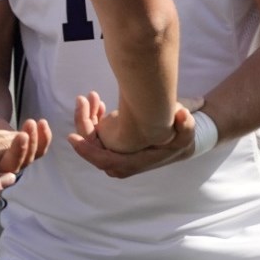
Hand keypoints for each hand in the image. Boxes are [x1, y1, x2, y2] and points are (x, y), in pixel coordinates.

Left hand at [67, 93, 195, 177]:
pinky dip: (93, 118)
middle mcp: (118, 161)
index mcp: (131, 163)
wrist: (176, 142)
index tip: (72, 137)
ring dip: (87, 116)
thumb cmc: (178, 138)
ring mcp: (113, 153)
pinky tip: (97, 102)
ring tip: (91, 96)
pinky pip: (95, 133)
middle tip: (84, 99)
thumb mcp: (187, 132)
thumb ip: (186, 124)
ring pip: (91, 137)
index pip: (102, 160)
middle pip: (92, 146)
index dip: (86, 150)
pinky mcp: (112, 144)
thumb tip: (182, 113)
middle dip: (84, 122)